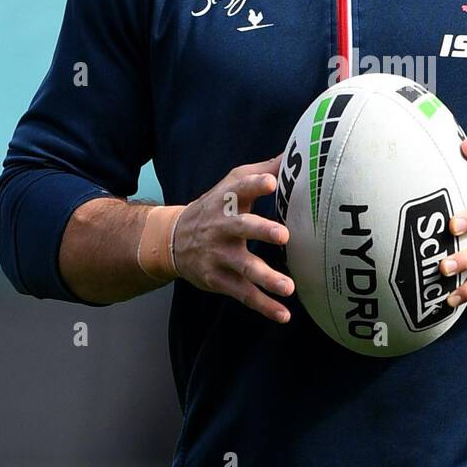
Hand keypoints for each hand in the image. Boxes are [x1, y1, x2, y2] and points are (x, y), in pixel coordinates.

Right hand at [172, 155, 293, 321]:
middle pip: (241, 227)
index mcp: (226, 200)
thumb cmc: (216, 207)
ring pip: (243, 267)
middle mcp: (221, 227)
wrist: (172, 240)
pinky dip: (263, 306)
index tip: (272, 182)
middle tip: (284, 236)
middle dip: (261, 231)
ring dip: (266, 278)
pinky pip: (243, 294)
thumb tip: (295, 152)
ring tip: (288, 287)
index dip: (255, 184)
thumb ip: (264, 170)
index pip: (240, 189)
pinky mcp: (219, 280)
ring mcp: (219, 256)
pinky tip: (284, 315)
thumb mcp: (232, 184)